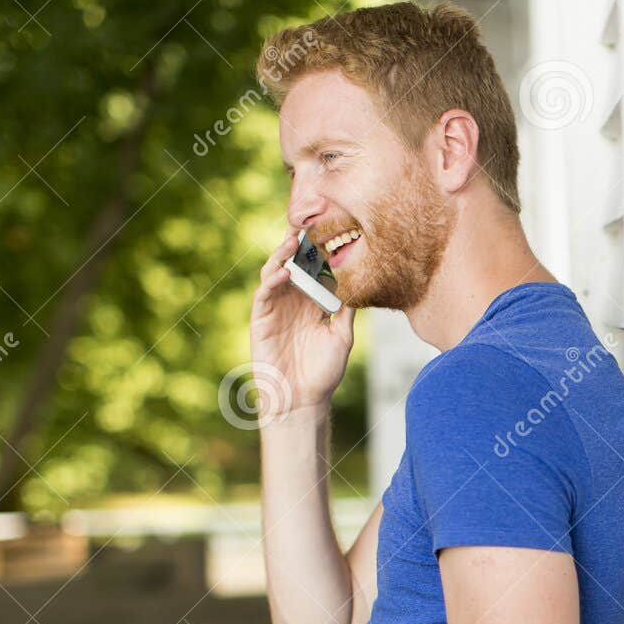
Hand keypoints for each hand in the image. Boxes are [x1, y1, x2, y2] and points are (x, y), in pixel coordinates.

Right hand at [249, 229, 355, 423]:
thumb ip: (346, 311)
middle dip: (299, 245)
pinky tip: (285, 271)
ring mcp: (276, 308)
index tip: (330, 231)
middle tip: (308, 224)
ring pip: (276, 272)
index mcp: (314, 304)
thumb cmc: (323, 372)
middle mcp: (294, 302)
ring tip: (293, 242)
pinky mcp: (261, 318)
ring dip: (283, 256)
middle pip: (295, 265)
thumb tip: (362, 286)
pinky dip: (273, 279)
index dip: (320, 253)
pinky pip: (264, 293)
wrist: (301, 399)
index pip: (315, 272)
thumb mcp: (342, 337)